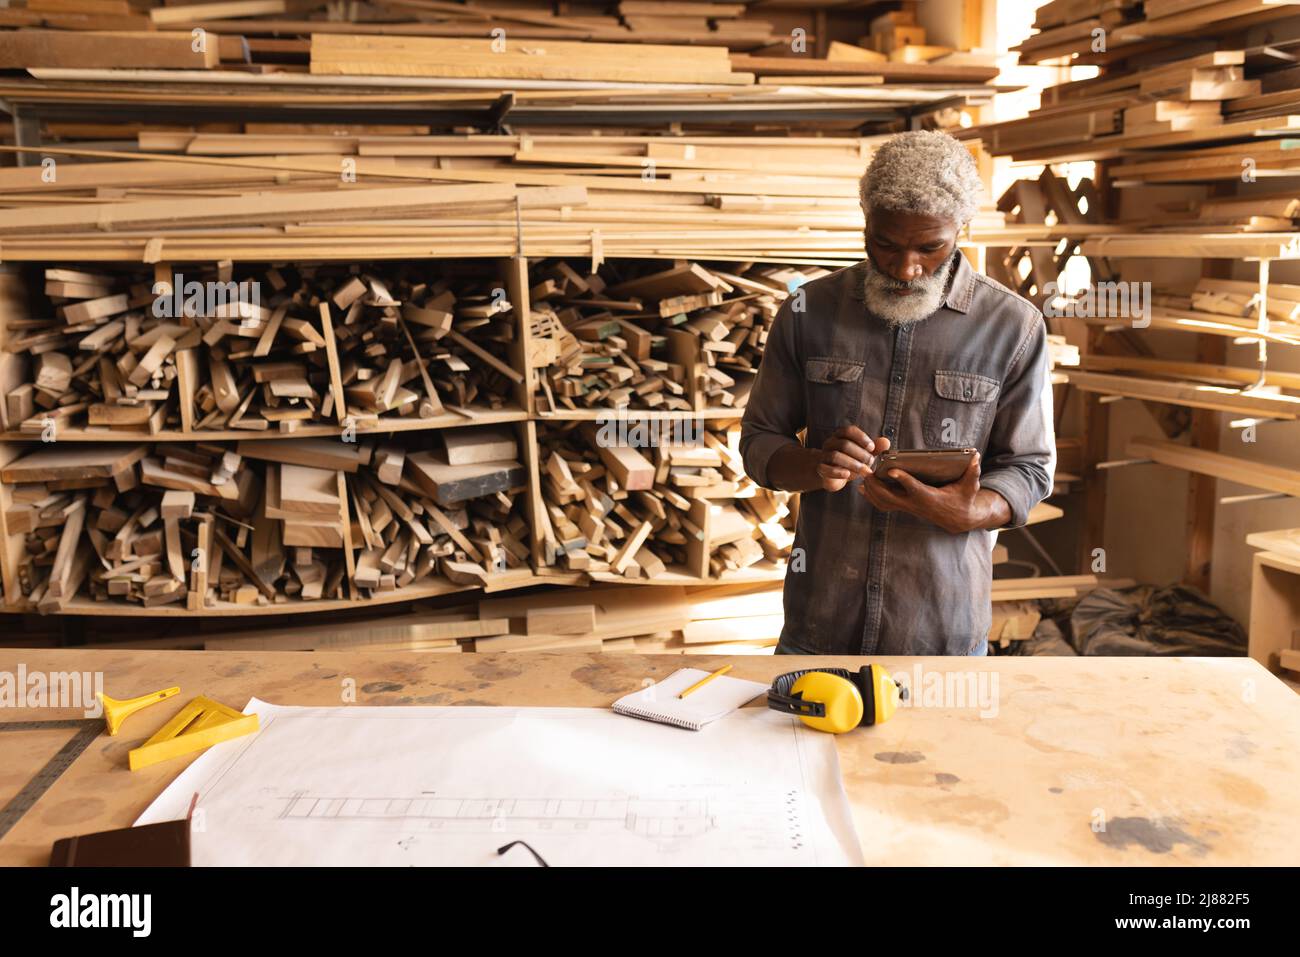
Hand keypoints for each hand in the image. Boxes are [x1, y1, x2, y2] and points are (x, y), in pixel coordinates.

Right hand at [815, 427, 889, 491]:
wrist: (831, 476)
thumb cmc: (849, 462)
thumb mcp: (863, 454)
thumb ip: (875, 448)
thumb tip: (886, 441)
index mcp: (840, 436)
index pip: (848, 430)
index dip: (861, 437)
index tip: (872, 448)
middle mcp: (830, 443)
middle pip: (844, 444)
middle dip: (860, 454)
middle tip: (870, 462)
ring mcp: (823, 455)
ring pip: (835, 455)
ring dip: (852, 463)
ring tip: (863, 470)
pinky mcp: (820, 468)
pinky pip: (826, 468)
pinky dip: (837, 471)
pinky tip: (847, 474)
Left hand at [858, 451, 989, 532]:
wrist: (958, 518)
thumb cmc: (963, 498)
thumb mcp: (971, 486)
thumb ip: (972, 472)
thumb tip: (976, 456)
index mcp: (929, 498)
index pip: (914, 488)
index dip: (903, 479)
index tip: (892, 470)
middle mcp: (915, 504)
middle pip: (890, 497)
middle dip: (876, 486)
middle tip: (866, 471)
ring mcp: (908, 507)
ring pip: (883, 502)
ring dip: (870, 491)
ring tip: (861, 477)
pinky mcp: (904, 507)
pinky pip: (883, 505)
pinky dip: (871, 497)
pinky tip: (863, 487)